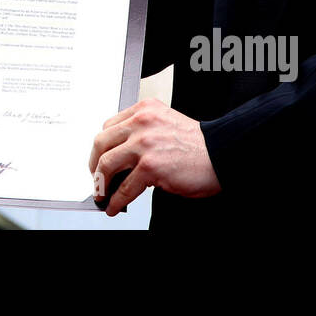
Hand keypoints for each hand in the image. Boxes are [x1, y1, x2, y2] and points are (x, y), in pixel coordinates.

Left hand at [88, 99, 219, 215]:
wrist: (221, 154)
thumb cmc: (197, 145)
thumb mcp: (164, 125)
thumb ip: (141, 133)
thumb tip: (118, 159)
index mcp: (144, 109)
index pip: (109, 127)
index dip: (101, 147)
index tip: (99, 160)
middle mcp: (141, 122)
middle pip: (101, 143)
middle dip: (94, 166)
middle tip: (97, 179)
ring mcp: (144, 144)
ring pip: (107, 164)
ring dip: (101, 184)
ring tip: (103, 195)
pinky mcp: (150, 166)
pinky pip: (124, 187)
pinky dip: (116, 200)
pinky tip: (114, 206)